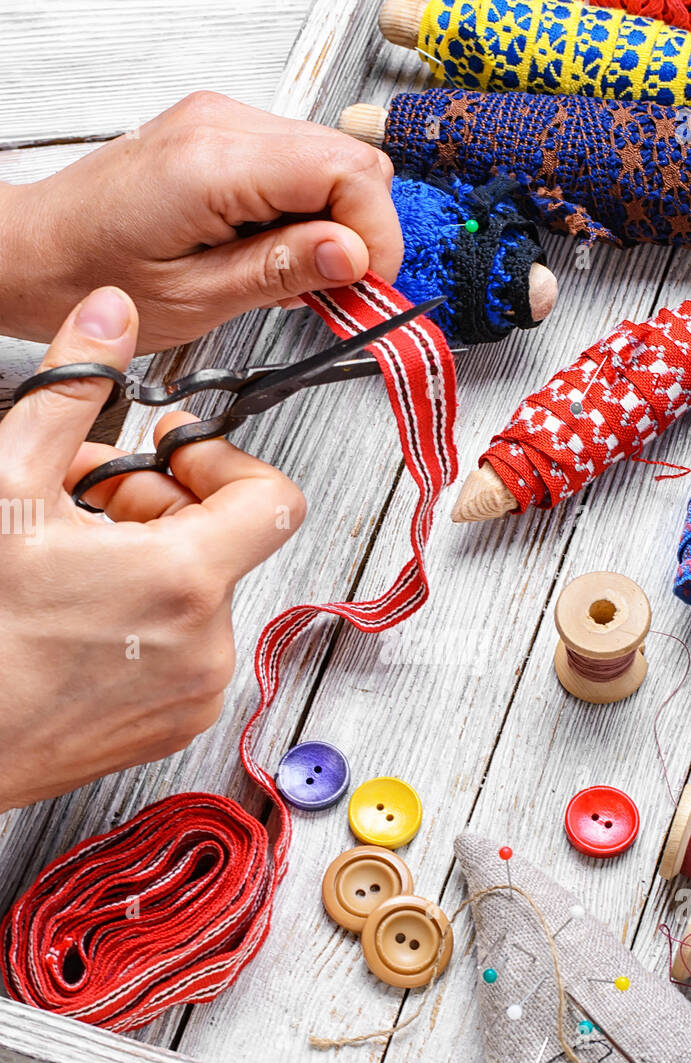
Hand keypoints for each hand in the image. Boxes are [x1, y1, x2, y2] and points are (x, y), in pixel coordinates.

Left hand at [0, 91, 401, 351]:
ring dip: (335, 226)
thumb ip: (283, 271)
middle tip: (341, 293)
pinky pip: (298, 165)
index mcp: (214, 162)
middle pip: (349, 159)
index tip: (368, 288)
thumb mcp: (198, 298)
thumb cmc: (94, 279)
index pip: (346, 171)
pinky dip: (307, 213)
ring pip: (332, 162)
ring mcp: (222, 121)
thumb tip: (354, 256)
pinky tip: (277, 253)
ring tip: (299, 277)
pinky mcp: (222, 134)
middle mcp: (222, 123)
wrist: (38, 252)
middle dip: (361, 234)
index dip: (375, 236)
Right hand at [0, 285, 304, 808]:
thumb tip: (108, 318)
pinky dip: (148, 617)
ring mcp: (195, 693)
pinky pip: (187, 647)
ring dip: (148, 559)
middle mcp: (206, 645)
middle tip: (84, 498)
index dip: (221, 461)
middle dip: (157, 504)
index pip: (272, 498)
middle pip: (224, 542)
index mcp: (182, 579)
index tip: (172, 453)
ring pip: (201, 594)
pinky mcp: (176, 725)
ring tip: (71, 558)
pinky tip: (81, 611)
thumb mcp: (8, 486)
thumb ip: (69, 390)